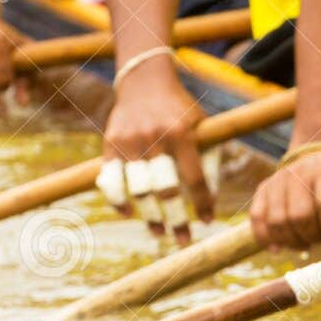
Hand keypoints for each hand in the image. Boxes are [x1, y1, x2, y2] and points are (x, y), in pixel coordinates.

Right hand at [100, 62, 211, 243]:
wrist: (144, 81)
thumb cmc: (180, 111)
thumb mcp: (202, 127)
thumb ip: (208, 161)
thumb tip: (210, 201)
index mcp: (182, 133)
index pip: (195, 178)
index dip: (202, 204)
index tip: (206, 222)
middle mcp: (155, 138)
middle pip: (165, 190)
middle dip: (175, 219)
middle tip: (182, 240)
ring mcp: (130, 142)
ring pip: (138, 189)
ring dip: (149, 216)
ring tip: (158, 233)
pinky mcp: (110, 144)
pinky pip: (112, 179)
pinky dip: (118, 200)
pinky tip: (129, 213)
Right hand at [249, 150, 320, 249]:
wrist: (317, 157)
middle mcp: (300, 171)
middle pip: (300, 216)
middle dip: (311, 236)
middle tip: (319, 238)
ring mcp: (279, 179)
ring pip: (278, 221)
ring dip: (291, 240)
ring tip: (304, 241)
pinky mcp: (264, 188)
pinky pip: (258, 218)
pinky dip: (266, 238)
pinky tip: (278, 248)